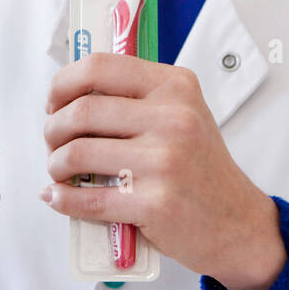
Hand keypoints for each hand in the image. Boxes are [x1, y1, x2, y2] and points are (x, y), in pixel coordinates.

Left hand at [40, 53, 285, 289]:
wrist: (236, 222)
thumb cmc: (200, 168)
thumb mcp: (182, 114)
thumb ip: (136, 98)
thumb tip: (69, 96)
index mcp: (175, 86)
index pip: (100, 67)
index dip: (63, 84)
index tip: (55, 102)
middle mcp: (173, 117)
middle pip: (81, 111)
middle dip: (53, 130)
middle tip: (54, 143)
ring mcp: (165, 160)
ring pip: (77, 153)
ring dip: (55, 164)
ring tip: (60, 171)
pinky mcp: (155, 202)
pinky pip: (88, 198)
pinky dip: (62, 199)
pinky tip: (58, 196)